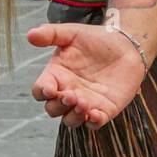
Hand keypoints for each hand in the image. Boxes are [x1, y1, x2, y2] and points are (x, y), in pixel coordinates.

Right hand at [28, 23, 146, 128]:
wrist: (126, 44)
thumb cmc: (96, 39)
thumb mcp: (73, 33)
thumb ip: (51, 34)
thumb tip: (30, 34)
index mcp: (56, 76)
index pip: (40, 90)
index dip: (42, 92)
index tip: (49, 89)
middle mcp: (68, 92)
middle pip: (53, 109)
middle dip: (59, 105)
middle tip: (70, 95)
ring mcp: (85, 103)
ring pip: (71, 120)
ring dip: (74, 116)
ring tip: (83, 104)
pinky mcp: (104, 109)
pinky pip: (94, 123)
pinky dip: (93, 122)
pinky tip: (96, 114)